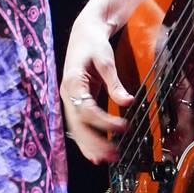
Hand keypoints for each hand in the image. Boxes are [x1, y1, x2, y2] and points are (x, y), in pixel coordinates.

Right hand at [60, 12, 133, 164]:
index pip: (86, 109)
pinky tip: (98, 153)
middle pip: (78, 125)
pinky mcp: (77, 101)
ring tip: (106, 160)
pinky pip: (81, 124)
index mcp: (72, 81)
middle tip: (113, 156)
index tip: (123, 127)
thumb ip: (114, 81)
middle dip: (94, 143)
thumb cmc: (94, 42)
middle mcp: (67, 93)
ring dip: (90, 146)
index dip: (104, 122)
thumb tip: (127, 101)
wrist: (85, 32)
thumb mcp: (106, 58)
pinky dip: (88, 139)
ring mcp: (70, 98)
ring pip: (77, 128)